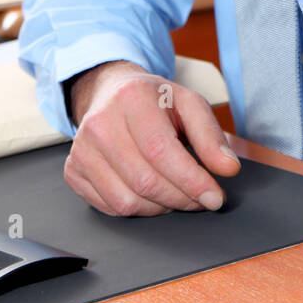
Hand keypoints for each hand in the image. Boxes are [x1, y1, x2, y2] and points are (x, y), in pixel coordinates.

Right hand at [63, 61, 240, 216]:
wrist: (112, 93)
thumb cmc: (155, 101)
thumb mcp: (190, 104)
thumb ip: (211, 136)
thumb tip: (228, 168)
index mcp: (132, 98)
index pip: (161, 151)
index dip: (191, 181)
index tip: (215, 197)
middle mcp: (100, 123)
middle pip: (145, 181)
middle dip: (181, 198)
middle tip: (200, 198)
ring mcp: (81, 149)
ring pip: (127, 201)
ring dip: (161, 208)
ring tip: (176, 193)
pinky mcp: (74, 171)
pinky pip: (110, 208)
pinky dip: (138, 209)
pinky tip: (151, 193)